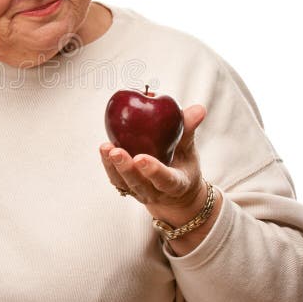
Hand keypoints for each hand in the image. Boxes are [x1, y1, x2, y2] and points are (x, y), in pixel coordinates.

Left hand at [99, 104, 207, 220]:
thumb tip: (199, 109)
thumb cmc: (182, 163)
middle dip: (126, 168)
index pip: (165, 180)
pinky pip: (115, 178)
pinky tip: (103, 149)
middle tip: (116, 151)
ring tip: (105, 148)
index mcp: (176, 184)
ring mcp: (139, 192)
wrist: (174, 192)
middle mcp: (156, 192)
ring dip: (112, 166)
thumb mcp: (189, 149)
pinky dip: (107, 164)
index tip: (141, 159)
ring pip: (123, 183)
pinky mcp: (126, 187)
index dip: (154, 171)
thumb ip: (189, 130)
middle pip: (138, 184)